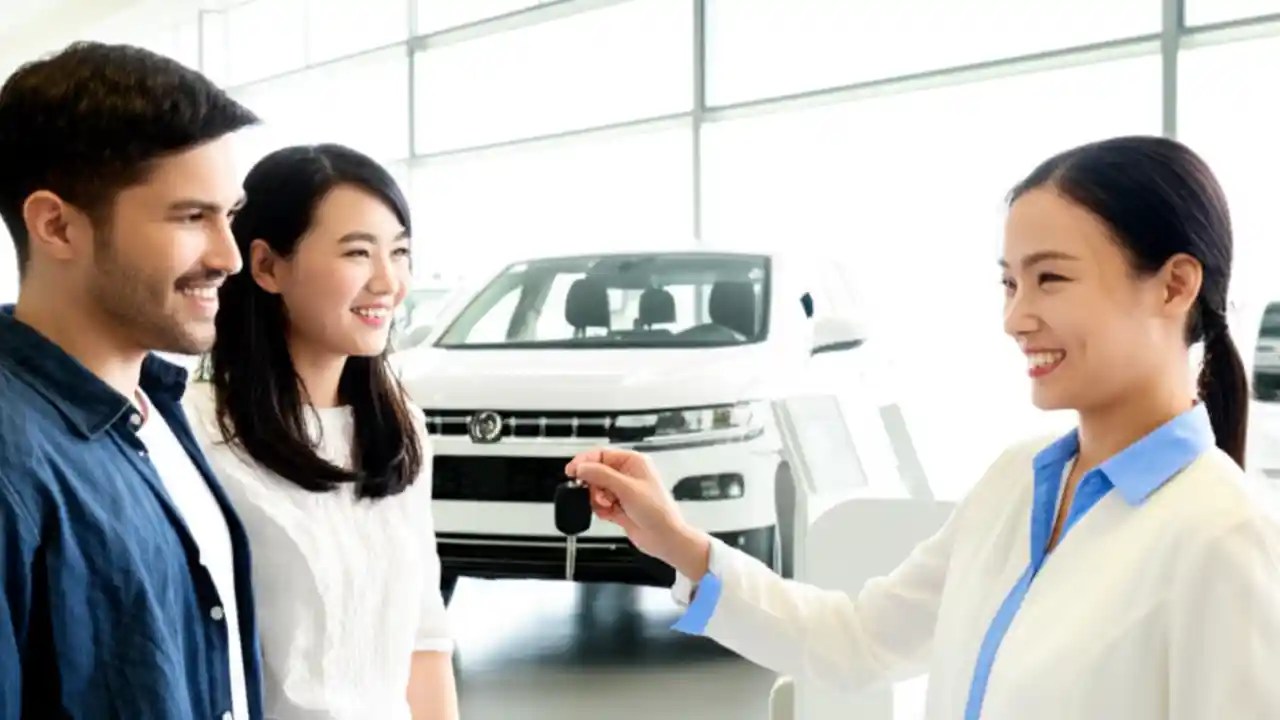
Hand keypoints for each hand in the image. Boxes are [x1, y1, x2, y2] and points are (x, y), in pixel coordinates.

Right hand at [565, 448, 711, 580]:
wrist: (664, 538)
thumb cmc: (657, 512)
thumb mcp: (627, 489)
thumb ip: (602, 475)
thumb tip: (582, 467)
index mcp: (633, 462)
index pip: (601, 454)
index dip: (584, 462)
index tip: (572, 471)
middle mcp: (627, 474)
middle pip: (596, 472)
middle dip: (592, 485)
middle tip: (594, 494)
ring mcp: (623, 491)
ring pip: (596, 489)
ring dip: (596, 499)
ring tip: (607, 506)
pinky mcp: (619, 506)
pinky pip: (599, 504)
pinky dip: (600, 509)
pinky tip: (609, 514)